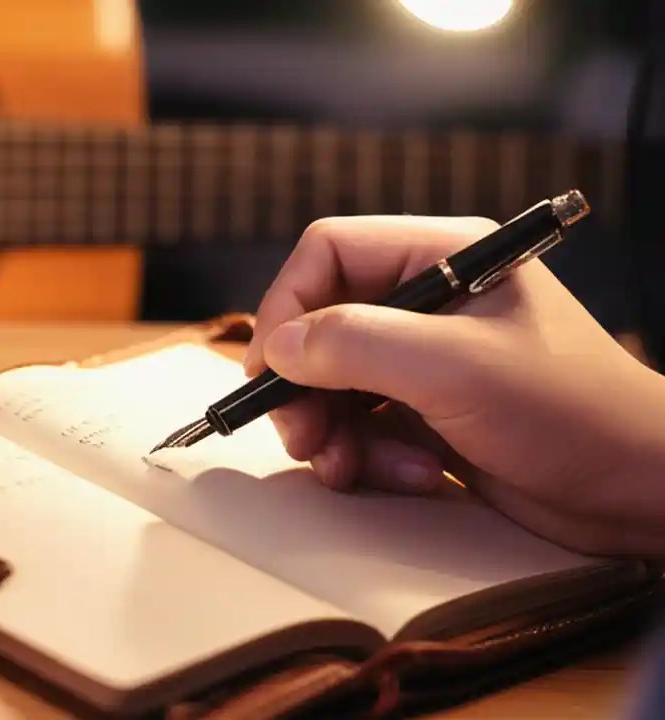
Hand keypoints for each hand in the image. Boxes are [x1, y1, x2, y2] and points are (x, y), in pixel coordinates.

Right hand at [244, 216, 664, 556]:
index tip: (271, 371)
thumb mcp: (455, 368)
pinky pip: (361, 427)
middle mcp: (428, 301)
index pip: (327, 253)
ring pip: (332, 383)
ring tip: (351, 468)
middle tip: (301, 436)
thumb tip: (277, 347)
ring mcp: (425, 360)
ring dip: (330, 432)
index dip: (288, 306)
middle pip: (320, 324)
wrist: (638, 493)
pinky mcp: (427, 413)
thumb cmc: (570, 413)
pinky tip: (407, 478)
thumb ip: (356, 345)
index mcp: (443, 256)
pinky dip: (367, 458)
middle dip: (303, 386)